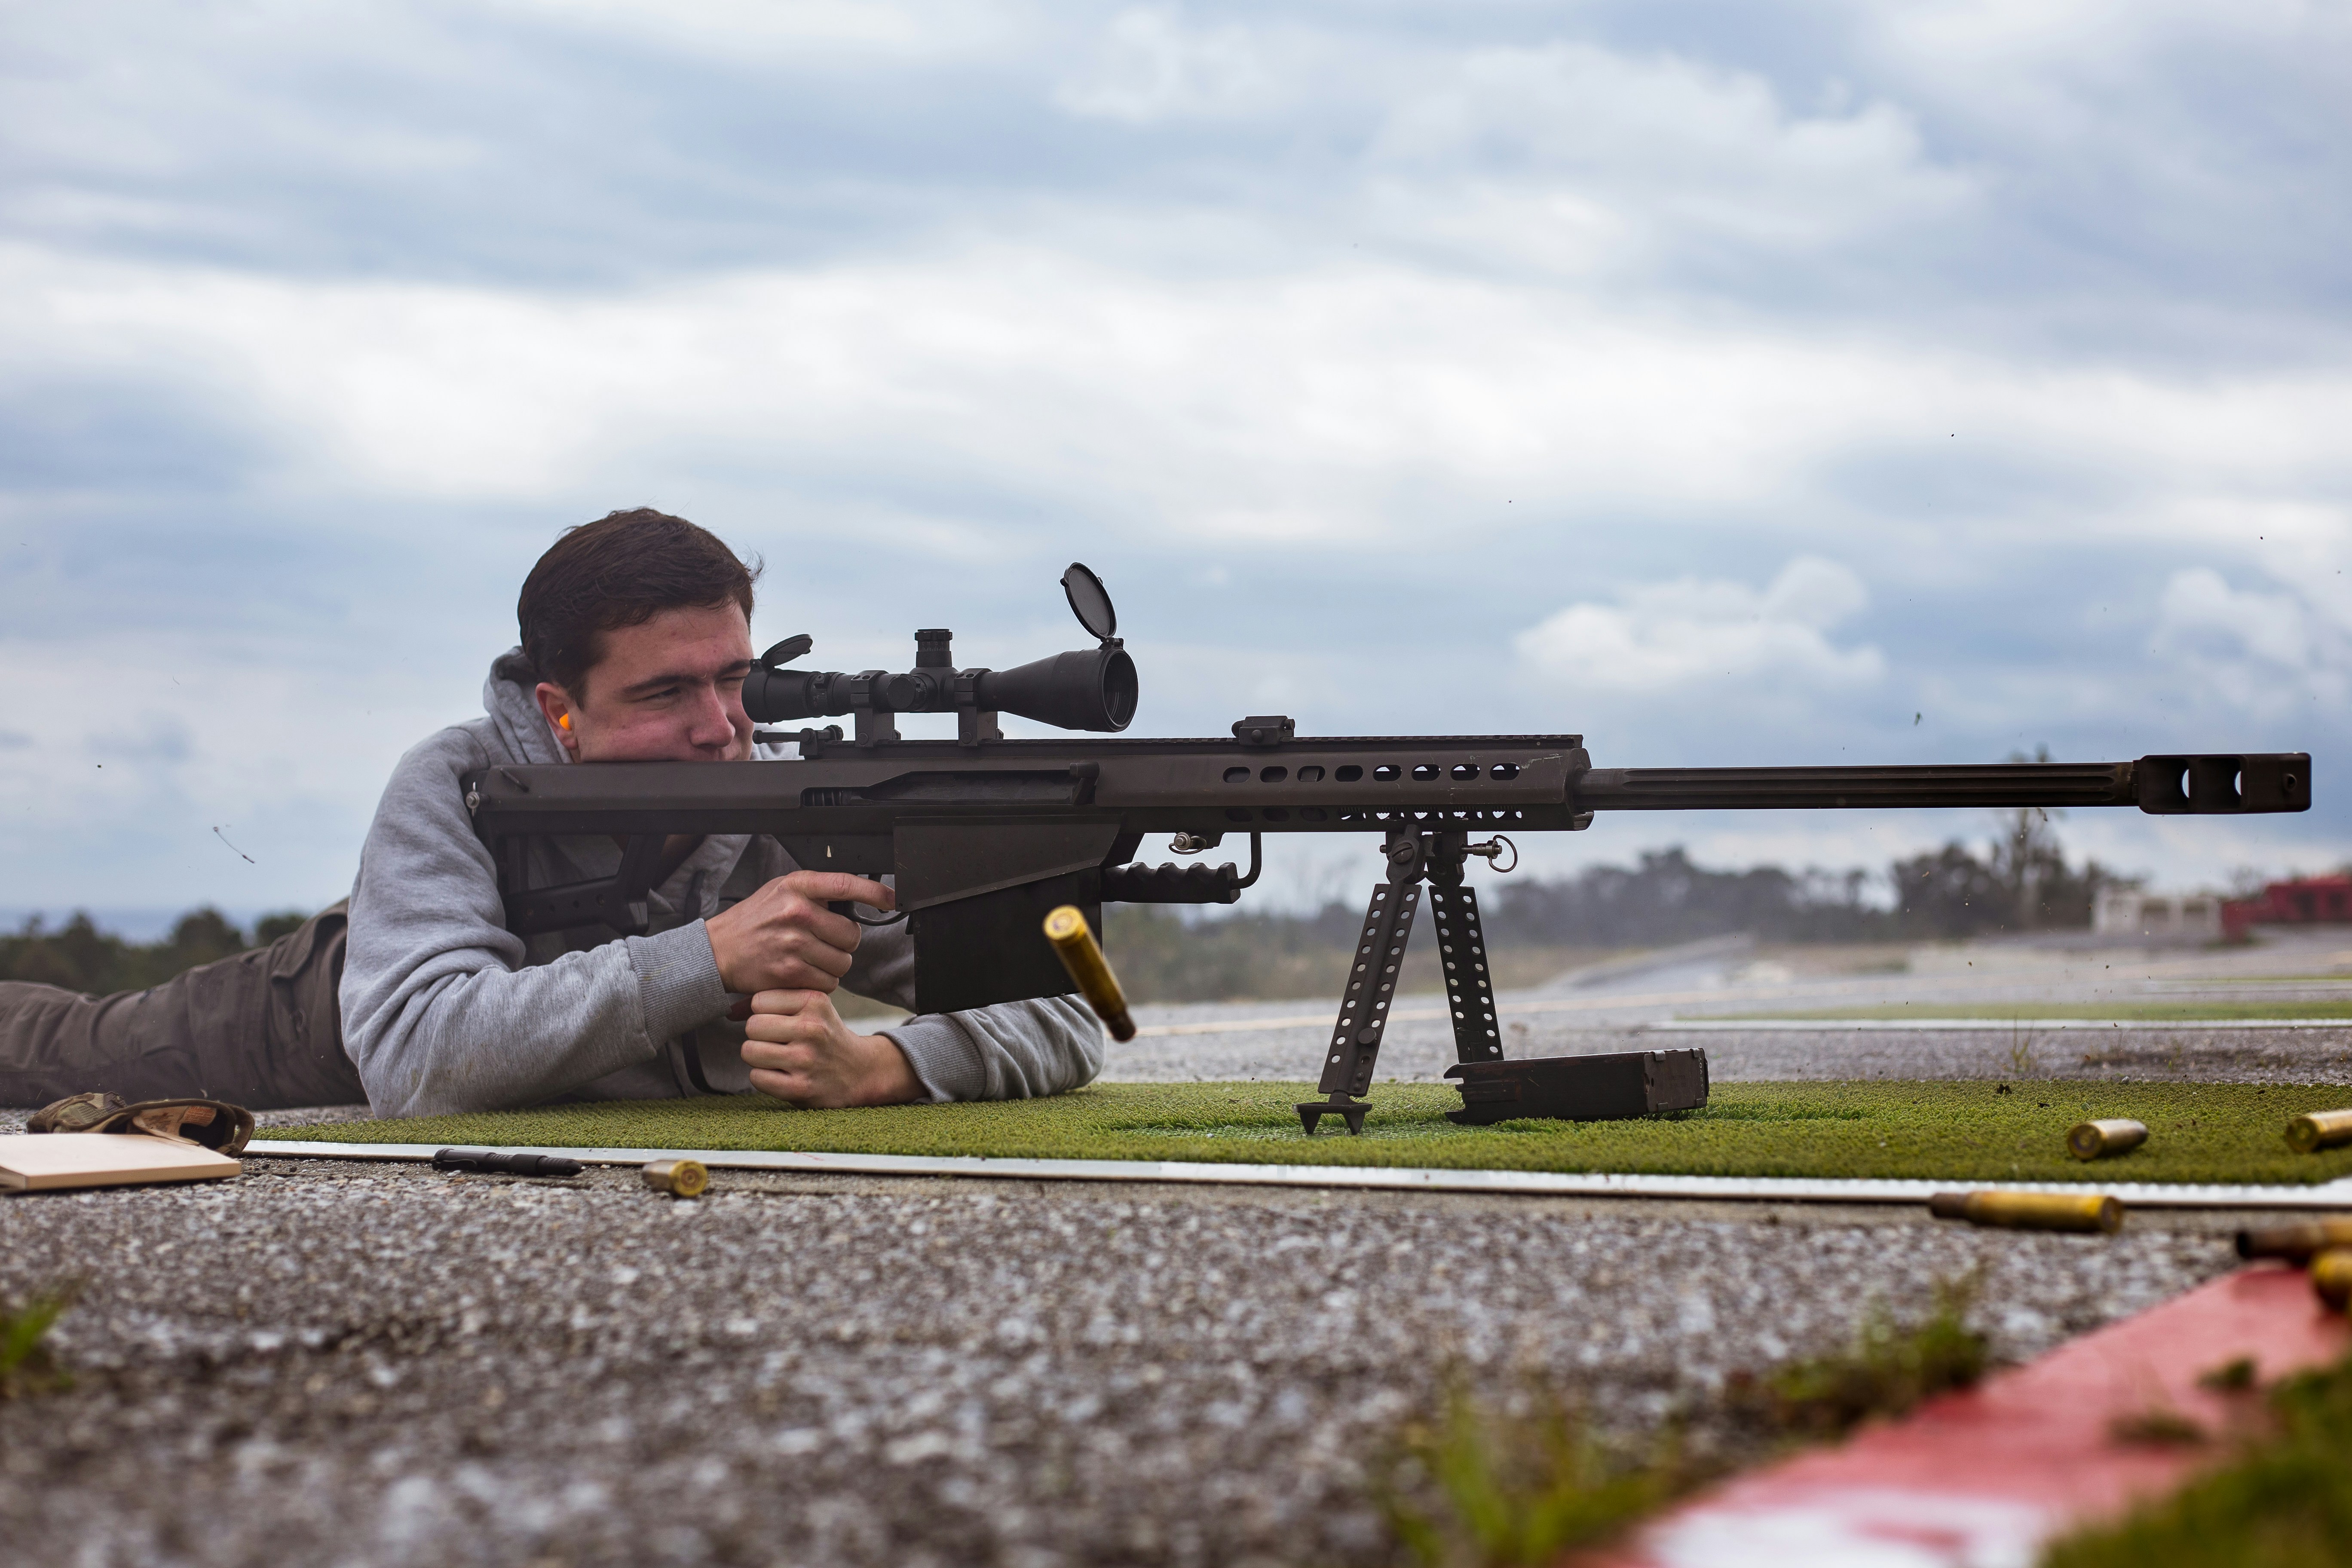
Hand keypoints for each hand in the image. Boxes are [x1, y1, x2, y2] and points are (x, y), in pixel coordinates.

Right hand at [704, 871, 894, 995]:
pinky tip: (802, 971)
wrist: (717, 951)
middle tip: (824, 942)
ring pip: (843, 962)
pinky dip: (821, 981)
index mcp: (797, 887)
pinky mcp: (790, 972)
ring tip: (810, 957)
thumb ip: (814, 892)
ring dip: (833, 965)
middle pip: (851, 935)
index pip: (847, 884)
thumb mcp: (779, 891)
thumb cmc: (752, 921)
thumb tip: (853, 898)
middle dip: (844, 943)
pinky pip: (828, 982)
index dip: (875, 893)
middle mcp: (797, 913)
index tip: (891, 899)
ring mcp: (794, 944)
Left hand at [741, 990, 920, 1106]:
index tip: (780, 1021)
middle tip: (776, 1042)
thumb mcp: (812, 1008)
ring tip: (777, 1058)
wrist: (860, 1072)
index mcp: (814, 1001)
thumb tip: (729, 1010)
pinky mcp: (800, 1088)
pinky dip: (763, 1078)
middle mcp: (811, 1028)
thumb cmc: (826, 1036)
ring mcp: (806, 1059)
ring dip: (758, 1058)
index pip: (759, 1000)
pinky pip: (757, 1078)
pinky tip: (781, 1075)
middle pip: (752, 1026)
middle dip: (759, 1036)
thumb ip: (776, 1001)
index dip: (764, 1012)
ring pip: (749, 1051)